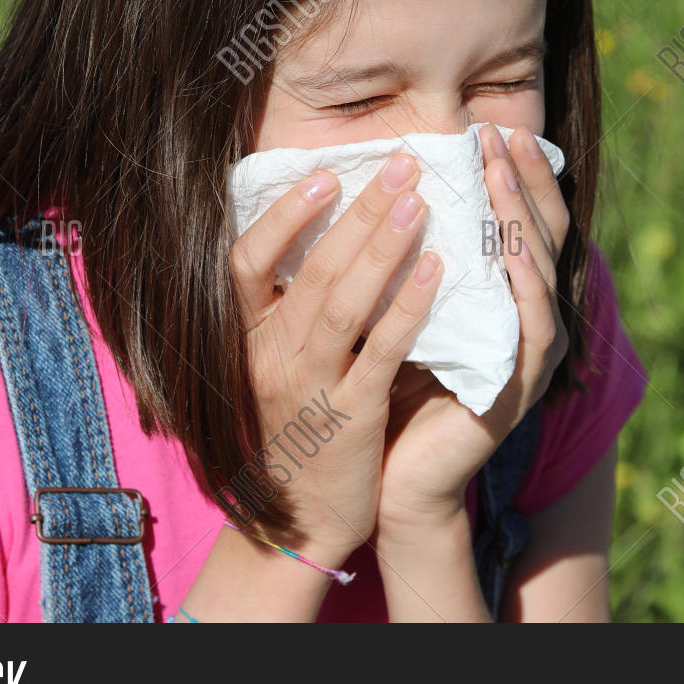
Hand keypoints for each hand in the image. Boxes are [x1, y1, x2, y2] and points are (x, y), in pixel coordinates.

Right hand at [228, 153, 443, 563]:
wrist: (303, 519)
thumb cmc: (302, 427)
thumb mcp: (282, 364)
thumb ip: (297, 307)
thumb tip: (338, 234)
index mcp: (251, 338)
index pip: (246, 262)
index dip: (283, 215)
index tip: (324, 173)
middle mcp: (272, 356)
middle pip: (311, 269)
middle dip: (357, 211)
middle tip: (401, 163)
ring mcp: (309, 386)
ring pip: (343, 303)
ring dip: (382, 246)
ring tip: (418, 199)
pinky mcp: (350, 416)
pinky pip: (380, 351)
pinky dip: (408, 307)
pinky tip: (437, 270)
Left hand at [375, 125, 569, 537]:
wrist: (393, 471)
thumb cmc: (395, 381)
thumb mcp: (405, 303)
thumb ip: (417, 253)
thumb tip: (393, 181)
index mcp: (509, 293)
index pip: (524, 219)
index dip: (515, 173)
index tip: (490, 127)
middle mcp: (534, 315)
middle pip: (545, 232)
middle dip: (524, 180)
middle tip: (501, 134)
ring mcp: (536, 350)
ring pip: (544, 270)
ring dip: (523, 218)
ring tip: (502, 173)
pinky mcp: (525, 385)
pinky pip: (536, 326)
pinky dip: (526, 285)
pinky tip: (511, 251)